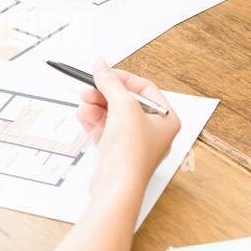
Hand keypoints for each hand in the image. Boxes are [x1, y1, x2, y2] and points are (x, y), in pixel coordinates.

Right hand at [77, 62, 181, 190]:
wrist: (118, 185)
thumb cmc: (132, 151)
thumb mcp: (123, 105)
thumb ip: (110, 81)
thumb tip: (101, 65)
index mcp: (167, 119)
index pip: (145, 88)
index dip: (123, 79)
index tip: (104, 73)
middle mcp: (154, 132)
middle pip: (126, 102)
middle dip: (105, 94)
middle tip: (88, 89)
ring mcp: (135, 144)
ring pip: (113, 116)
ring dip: (96, 107)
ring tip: (84, 104)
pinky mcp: (118, 154)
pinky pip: (105, 130)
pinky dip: (94, 121)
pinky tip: (83, 115)